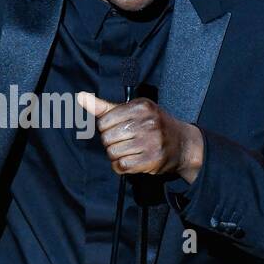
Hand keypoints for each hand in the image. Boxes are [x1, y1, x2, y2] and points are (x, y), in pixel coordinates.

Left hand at [77, 92, 204, 182]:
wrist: (183, 144)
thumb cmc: (153, 124)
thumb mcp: (133, 110)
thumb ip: (105, 107)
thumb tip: (81, 97)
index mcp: (140, 107)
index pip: (103, 122)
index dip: (107, 129)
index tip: (119, 129)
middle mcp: (147, 123)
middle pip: (106, 139)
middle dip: (111, 143)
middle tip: (125, 141)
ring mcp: (150, 142)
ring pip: (112, 153)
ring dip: (117, 155)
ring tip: (130, 151)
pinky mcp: (152, 160)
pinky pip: (121, 166)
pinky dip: (122, 166)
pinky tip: (131, 161)